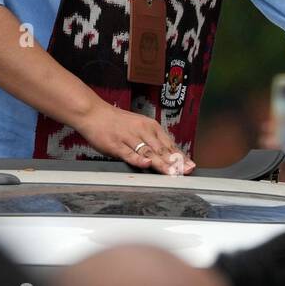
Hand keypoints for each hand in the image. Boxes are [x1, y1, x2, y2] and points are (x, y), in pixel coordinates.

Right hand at [78, 103, 194, 175]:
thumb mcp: (138, 126)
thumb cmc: (116, 122)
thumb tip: (167, 154)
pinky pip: (129, 153)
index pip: (169, 144)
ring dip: (161, 163)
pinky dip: (138, 159)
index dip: (181, 156)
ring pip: (148, 152)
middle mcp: (142, 131)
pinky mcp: (116, 144)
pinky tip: (147, 165)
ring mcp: (129, 137)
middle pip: (162, 149)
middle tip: (186, 172)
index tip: (191, 166)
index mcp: (150, 126)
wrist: (93, 113)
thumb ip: (151, 140)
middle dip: (175, 162)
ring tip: (172, 173)